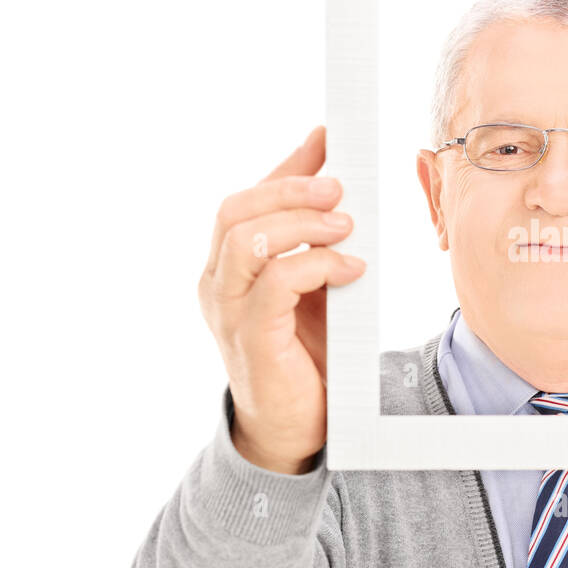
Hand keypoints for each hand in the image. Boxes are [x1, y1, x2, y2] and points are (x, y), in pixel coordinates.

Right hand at [198, 125, 365, 473]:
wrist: (297, 429)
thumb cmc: (304, 354)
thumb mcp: (312, 284)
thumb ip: (315, 239)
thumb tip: (334, 183)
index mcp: (226, 267)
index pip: (244, 201)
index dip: (285, 168)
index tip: (329, 138)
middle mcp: (216, 284)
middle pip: (236, 211)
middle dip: (290, 189)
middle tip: (340, 190)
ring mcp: (227, 312)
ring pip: (248, 241)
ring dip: (302, 224)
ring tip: (348, 229)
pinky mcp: (251, 339)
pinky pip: (275, 285)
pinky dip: (317, 266)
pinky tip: (352, 270)